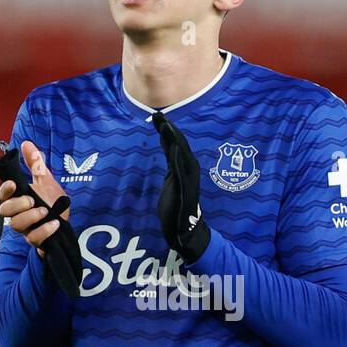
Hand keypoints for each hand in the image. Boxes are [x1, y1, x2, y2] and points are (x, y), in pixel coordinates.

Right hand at [0, 140, 70, 256]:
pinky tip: (54, 223)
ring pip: (16, 225)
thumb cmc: (52, 201)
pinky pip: (34, 240)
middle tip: (32, 200)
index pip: (3, 195)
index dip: (5, 190)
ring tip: (45, 211)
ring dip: (30, 217)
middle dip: (17, 205)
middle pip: (5, 211)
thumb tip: (26, 143)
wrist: (67, 221)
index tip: (13, 184)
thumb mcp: (46, 180)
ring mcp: (27, 228)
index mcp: (18, 199)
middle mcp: (18, 214)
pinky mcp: (37, 240)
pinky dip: (43, 231)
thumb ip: (35, 164)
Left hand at [153, 112, 210, 262]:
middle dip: (170, 130)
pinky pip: (181, 171)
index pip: (175, 146)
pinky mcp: (185, 189)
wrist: (184, 231)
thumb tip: (169, 154)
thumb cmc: (177, 210)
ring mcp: (188, 180)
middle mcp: (189, 172)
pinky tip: (173, 147)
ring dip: (174, 140)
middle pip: (180, 146)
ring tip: (165, 125)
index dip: (167, 132)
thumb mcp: (171, 183)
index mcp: (183, 169)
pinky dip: (178, 158)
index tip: (158, 118)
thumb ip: (171, 168)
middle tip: (158, 115)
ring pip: (182, 155)